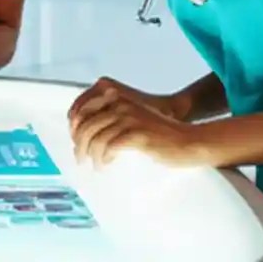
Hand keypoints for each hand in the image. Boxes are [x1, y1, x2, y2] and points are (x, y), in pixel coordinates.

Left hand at [68, 78, 204, 168]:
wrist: (189, 140)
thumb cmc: (159, 134)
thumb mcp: (133, 118)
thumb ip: (112, 118)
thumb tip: (84, 134)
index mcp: (115, 96)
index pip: (81, 109)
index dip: (73, 127)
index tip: (74, 142)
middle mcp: (120, 102)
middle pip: (85, 124)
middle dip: (79, 145)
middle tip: (80, 159)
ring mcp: (129, 117)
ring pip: (96, 137)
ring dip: (91, 154)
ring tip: (95, 165)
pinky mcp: (137, 133)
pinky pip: (110, 146)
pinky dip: (104, 158)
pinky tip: (107, 164)